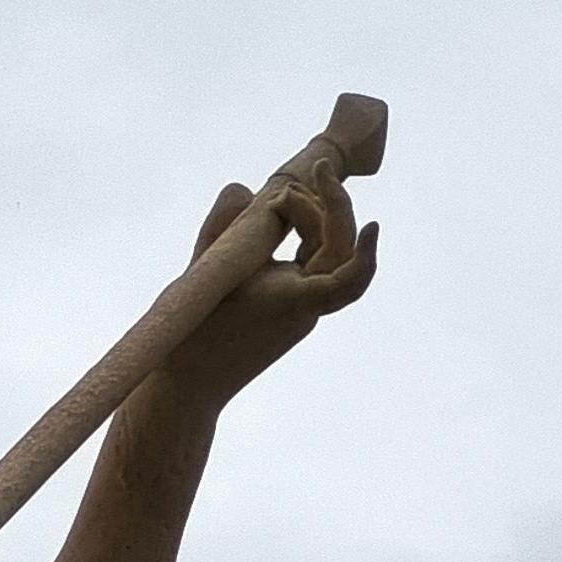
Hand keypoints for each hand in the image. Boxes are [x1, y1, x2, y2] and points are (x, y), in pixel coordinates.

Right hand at [152, 162, 378, 418]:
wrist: (186, 389)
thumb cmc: (191, 338)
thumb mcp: (201, 273)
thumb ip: (221, 226)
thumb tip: (241, 187)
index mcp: (293, 302)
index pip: (349, 277)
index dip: (368, 251)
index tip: (375, 223)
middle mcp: (304, 308)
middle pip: (339, 251)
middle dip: (329, 209)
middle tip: (313, 172)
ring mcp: (298, 312)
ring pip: (324, 257)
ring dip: (312, 221)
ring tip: (280, 196)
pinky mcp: (287, 312)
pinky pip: (307, 267)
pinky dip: (301, 238)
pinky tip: (279, 218)